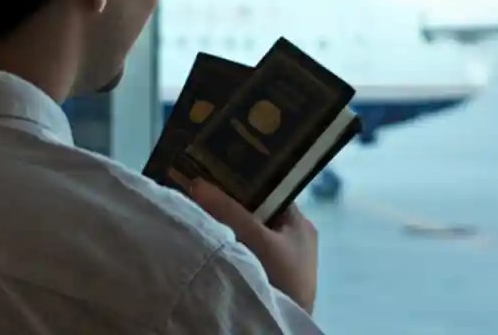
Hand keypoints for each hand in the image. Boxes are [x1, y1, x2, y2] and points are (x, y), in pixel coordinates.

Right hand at [189, 179, 318, 313]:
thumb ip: (229, 211)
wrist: (281, 324)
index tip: (217, 178)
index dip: (246, 184)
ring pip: (254, 236)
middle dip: (235, 208)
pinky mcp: (275, 279)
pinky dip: (236, 250)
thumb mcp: (256, 238)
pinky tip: (218, 246)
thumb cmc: (280, 276)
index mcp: (300, 224)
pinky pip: (251, 255)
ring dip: (234, 231)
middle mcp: (296, 240)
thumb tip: (198, 183)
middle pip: (260, 214)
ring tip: (205, 218)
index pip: (271, 192)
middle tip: (205, 198)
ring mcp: (285, 262)